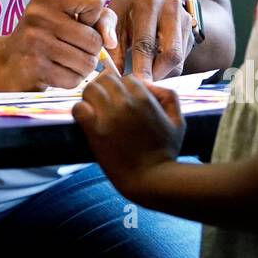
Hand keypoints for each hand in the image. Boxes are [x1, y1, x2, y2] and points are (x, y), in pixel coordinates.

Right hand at [0, 0, 116, 90]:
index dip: (95, 18)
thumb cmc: (45, 36)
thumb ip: (100, 19)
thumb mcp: (68, 16)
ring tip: (66, 61)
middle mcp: (39, 15)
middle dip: (91, 50)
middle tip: (74, 48)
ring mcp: (35, 42)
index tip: (79, 23)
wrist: (6, 61)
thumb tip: (111, 41)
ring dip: (83, 67)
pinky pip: (73, 79)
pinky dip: (71, 79)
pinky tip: (57, 72)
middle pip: (94, 39)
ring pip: (87, 62)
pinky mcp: (35, 67)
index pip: (95, 1)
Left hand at [73, 74, 184, 195]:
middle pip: (107, 79)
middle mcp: (125, 103)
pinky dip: (80, 110)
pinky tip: (87, 119)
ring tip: (96, 109)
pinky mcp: (95, 131)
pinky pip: (79, 108)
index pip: (127, 78)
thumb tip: (148, 84)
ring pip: (91, 89)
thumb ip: (169, 96)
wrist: (151, 180)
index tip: (123, 100)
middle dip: (107, 88)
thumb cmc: (165, 152)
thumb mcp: (178, 121)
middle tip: (107, 102)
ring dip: (92, 96)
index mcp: (144, 98)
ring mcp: (109, 116)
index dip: (125, 88)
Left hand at [106, 0, 192, 80]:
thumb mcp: (113, 19)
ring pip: (178, 59)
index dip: (142, 68)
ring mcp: (185, 18)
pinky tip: (152, 68)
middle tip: (141, 87)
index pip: (147, 42)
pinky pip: (182, 58)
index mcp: (148, 3)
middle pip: (171, 54)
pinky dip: (167, 69)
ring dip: (161, 74)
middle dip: (155, 75)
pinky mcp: (191, 30)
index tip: (135, 86)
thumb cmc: (125, 10)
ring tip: (143, 77)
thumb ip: (110, 43)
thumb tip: (112, 71)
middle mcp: (171, 8)